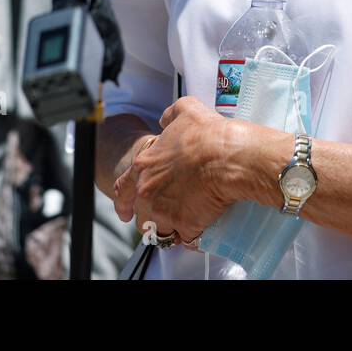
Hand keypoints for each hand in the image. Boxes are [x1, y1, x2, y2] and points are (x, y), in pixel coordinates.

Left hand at [113, 97, 246, 243]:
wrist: (228, 157)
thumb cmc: (208, 134)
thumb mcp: (186, 111)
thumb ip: (170, 116)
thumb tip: (165, 120)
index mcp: (145, 165)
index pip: (123, 188)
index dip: (123, 202)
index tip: (125, 212)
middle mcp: (148, 191)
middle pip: (141, 215)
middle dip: (151, 218)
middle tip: (164, 218)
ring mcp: (165, 211)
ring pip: (159, 231)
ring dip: (170, 230)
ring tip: (183, 227)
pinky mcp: (185, 226)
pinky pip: (187, 239)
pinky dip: (193, 238)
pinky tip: (200, 231)